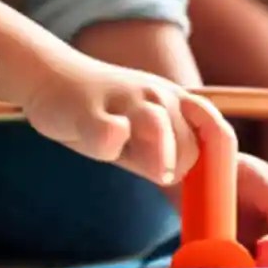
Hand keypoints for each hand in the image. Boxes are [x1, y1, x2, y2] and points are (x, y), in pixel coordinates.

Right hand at [19, 54, 202, 185]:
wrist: (48, 76)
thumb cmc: (102, 112)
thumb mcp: (145, 132)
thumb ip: (170, 156)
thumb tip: (193, 191)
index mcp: (178, 102)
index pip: (218, 136)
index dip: (216, 168)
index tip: (195, 186)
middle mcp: (159, 96)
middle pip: (189, 149)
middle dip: (170, 168)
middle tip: (136, 156)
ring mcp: (126, 99)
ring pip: (158, 131)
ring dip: (152, 158)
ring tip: (128, 157)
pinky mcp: (90, 110)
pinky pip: (110, 135)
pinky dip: (107, 147)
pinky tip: (95, 141)